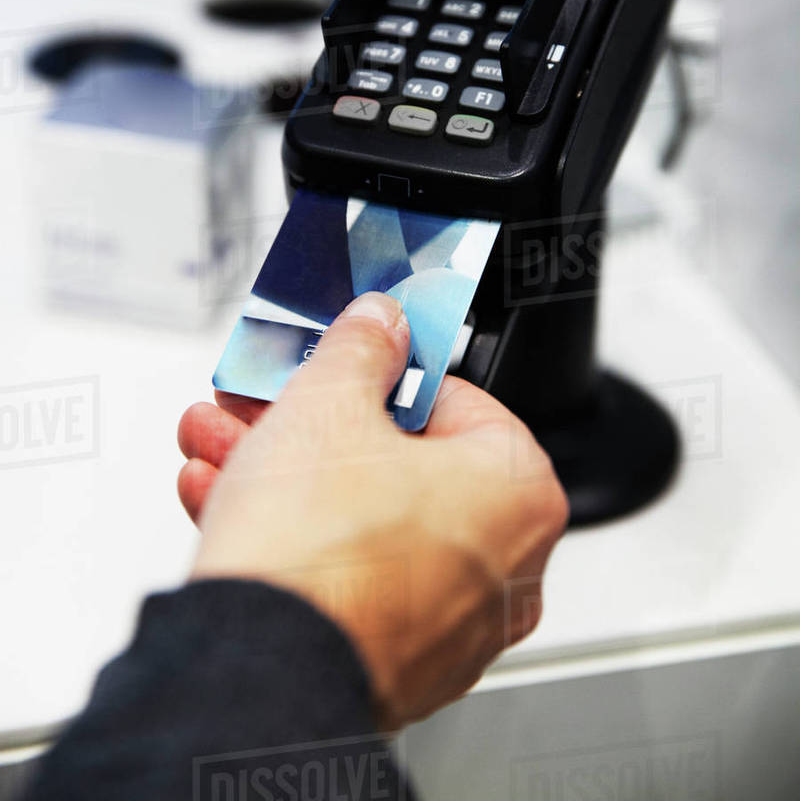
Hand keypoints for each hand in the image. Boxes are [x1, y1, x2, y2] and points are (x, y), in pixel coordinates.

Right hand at [178, 292, 567, 728]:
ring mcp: (449, 622)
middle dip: (310, 424)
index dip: (380, 374)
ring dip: (284, 473)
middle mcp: (502, 564)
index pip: (452, 401)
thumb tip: (380, 324)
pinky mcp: (393, 659)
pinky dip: (293, 537)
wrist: (261, 674)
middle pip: (395, 462)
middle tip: (264, 403)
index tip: (342, 364)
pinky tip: (224, 501)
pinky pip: (345, 575)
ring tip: (222, 444)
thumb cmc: (320, 549)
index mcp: (518, 490)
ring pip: (360, 519)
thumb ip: (362, 347)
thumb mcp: (330, 402)